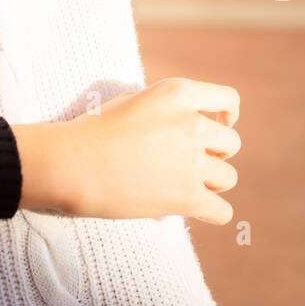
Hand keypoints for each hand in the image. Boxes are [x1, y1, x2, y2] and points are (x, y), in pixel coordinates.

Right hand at [18, 76, 241, 224]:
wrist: (73, 163)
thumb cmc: (95, 130)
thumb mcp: (135, 101)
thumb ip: (168, 108)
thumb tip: (191, 125)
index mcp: (178, 93)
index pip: (229, 100)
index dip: (228, 115)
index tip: (219, 125)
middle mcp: (191, 124)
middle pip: (231, 143)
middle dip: (215, 153)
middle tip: (190, 161)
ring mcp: (191, 162)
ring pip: (228, 177)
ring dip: (211, 182)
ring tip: (185, 184)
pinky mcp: (186, 198)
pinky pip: (223, 211)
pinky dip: (211, 212)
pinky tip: (195, 209)